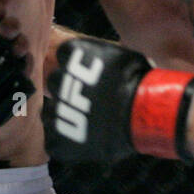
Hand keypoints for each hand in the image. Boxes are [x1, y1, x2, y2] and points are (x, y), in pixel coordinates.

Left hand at [43, 37, 193, 162]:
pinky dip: (65, 138)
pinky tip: (84, 137)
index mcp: (74, 54)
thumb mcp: (122, 57)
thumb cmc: (140, 83)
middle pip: (56, 82)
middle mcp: (60, 79)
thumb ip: (101, 58)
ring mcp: (57, 109)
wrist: (141, 116)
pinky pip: (53, 137)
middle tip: (89, 98)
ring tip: (88, 121)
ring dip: (66, 114)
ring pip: (52, 111)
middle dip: (70, 89)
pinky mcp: (58, 137)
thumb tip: (98, 59)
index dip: (77, 65)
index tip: (89, 74)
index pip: (64, 54)